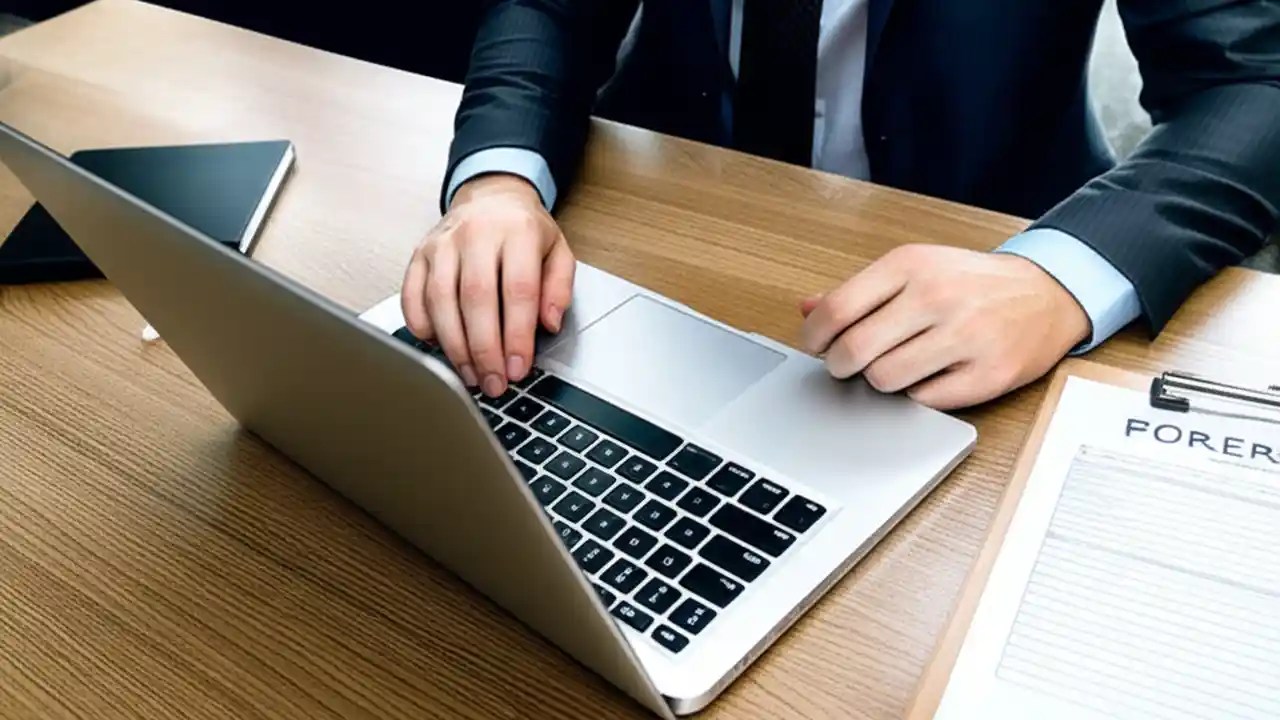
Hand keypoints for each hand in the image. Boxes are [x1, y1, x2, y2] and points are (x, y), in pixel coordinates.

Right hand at [401, 174, 573, 396]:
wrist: (490, 197)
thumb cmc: (525, 231)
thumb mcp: (559, 252)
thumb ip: (559, 288)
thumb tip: (549, 324)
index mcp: (517, 232)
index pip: (518, 290)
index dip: (517, 335)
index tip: (518, 368)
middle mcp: (476, 234)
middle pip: (476, 298)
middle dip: (484, 349)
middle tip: (493, 383)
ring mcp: (442, 244)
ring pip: (440, 300)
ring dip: (455, 346)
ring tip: (470, 375)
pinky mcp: (419, 255)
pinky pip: (412, 295)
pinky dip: (422, 326)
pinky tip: (439, 347)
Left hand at [799, 244, 1089, 409]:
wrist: (1046, 293)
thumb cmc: (971, 283)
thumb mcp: (915, 269)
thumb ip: (859, 291)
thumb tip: (807, 309)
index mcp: (912, 265)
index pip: (837, 310)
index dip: (815, 337)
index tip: (816, 345)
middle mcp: (938, 297)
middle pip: (855, 351)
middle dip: (841, 365)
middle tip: (848, 364)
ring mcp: (966, 336)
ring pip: (885, 380)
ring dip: (880, 380)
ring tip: (894, 366)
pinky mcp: (988, 374)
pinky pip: (925, 401)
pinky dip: (918, 395)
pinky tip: (928, 376)